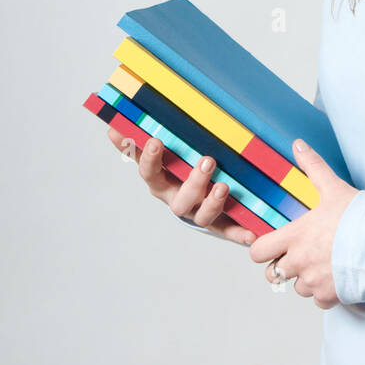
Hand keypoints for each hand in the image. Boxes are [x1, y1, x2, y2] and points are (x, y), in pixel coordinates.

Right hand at [105, 126, 256, 245]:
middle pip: (180, 200)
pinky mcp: (219, 224)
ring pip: (202, 216)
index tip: (155, 141)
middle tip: (207, 161)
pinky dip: (239, 234)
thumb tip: (112, 129)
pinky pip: (229, 231)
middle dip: (193, 183)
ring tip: (224, 187)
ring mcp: (198, 214)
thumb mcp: (158, 156)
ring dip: (213, 203)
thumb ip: (136, 144)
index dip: (149, 160)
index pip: (149, 173)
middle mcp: (177, 201)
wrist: (194, 199)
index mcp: (161, 183)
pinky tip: (252, 235)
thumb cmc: (175, 170)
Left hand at [248, 140, 358, 307]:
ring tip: (320, 264)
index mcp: (296, 236)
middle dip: (281, 266)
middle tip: (296, 255)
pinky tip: (335, 277)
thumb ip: (313, 167)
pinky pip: (317, 300)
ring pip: (296, 288)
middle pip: (272, 274)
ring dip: (303, 279)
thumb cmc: (360, 218)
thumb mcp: (334, 188)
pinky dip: (323, 292)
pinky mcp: (331, 296)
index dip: (263, 248)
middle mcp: (300, 262)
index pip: (258, 251)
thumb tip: (298, 145)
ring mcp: (314, 281)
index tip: (273, 243)